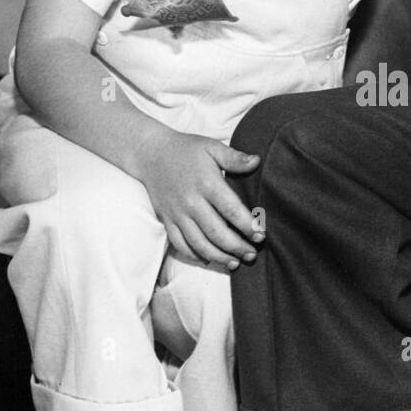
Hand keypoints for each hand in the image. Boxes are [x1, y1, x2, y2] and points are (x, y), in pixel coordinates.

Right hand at [138, 132, 261, 269]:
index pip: (231, 210)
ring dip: (218, 257)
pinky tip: (209, 260)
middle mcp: (191, 202)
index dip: (247, 226)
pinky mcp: (167, 220)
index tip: (260, 236)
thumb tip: (257, 161)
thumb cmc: (186, 150)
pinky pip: (180, 244)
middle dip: (237, 247)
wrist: (150, 154)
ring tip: (235, 263)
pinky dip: (194, 255)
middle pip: (217, 232)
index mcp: (206, 183)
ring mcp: (177, 213)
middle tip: (252, 255)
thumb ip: (235, 158)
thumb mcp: (212, 147)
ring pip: (199, 243)